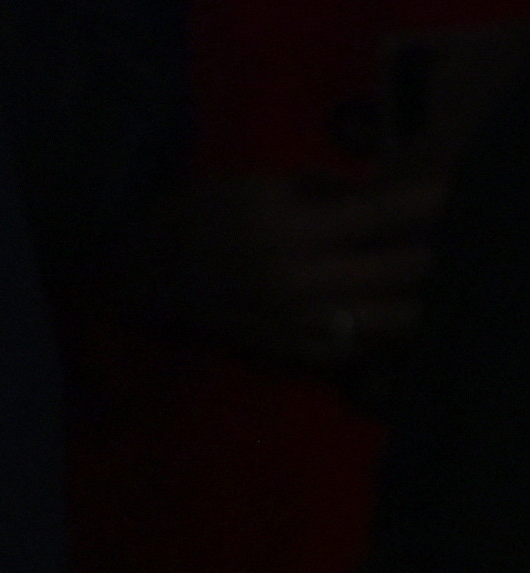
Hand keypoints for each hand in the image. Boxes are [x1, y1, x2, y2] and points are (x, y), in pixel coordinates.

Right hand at [134, 172, 443, 380]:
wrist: (137, 277)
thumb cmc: (196, 216)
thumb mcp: (260, 186)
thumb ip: (324, 194)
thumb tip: (387, 192)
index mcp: (290, 231)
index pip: (385, 212)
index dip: (433, 199)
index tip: (463, 186)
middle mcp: (297, 283)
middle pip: (400, 270)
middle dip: (440, 251)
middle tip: (469, 236)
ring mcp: (293, 324)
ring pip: (388, 318)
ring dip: (425, 299)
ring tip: (447, 282)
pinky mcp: (287, 351)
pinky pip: (355, 348)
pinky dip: (386, 335)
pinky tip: (404, 320)